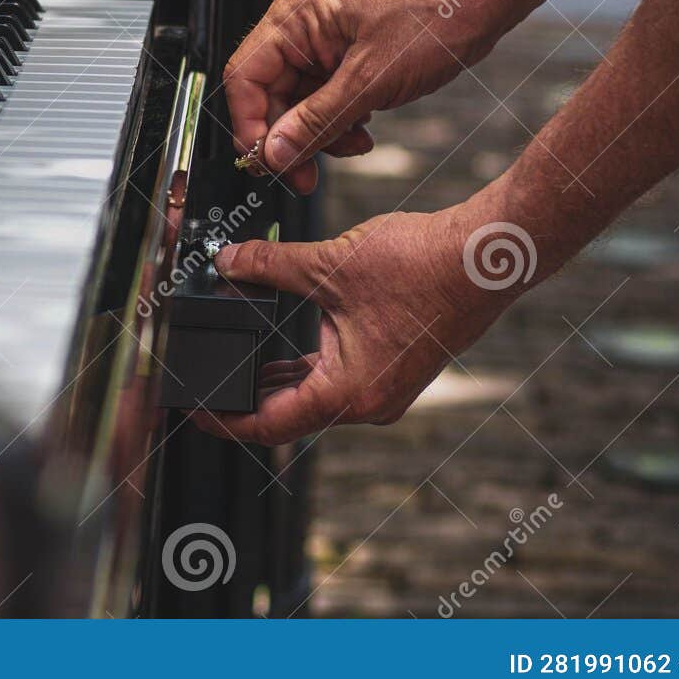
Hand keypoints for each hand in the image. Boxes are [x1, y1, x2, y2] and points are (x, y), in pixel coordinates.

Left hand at [193, 199, 530, 444]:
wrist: (484, 255)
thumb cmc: (420, 267)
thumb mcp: (328, 265)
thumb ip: (269, 267)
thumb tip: (227, 261)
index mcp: (349, 394)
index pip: (270, 424)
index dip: (225, 419)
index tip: (194, 412)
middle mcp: (368, 402)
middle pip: (290, 415)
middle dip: (245, 399)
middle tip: (204, 388)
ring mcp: (384, 388)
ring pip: (314, 396)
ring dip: (276, 381)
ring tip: (232, 368)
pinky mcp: (394, 368)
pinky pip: (337, 378)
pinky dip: (306, 366)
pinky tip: (280, 350)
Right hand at [222, 0, 501, 192]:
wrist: (479, 3)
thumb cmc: (432, 19)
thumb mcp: (369, 80)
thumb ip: (316, 120)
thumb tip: (274, 152)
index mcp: (294, 18)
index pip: (245, 77)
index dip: (250, 124)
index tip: (266, 162)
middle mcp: (301, 27)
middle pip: (269, 94)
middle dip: (290, 138)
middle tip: (305, 175)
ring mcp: (322, 42)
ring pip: (297, 102)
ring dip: (318, 134)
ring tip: (352, 146)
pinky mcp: (343, 56)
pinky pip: (323, 98)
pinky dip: (337, 122)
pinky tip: (362, 132)